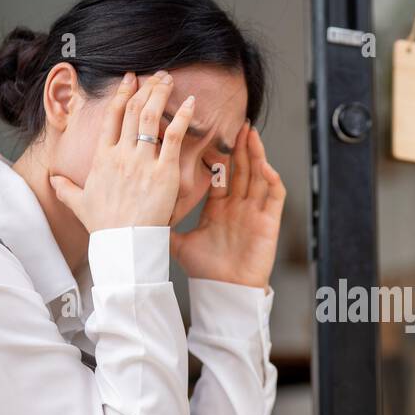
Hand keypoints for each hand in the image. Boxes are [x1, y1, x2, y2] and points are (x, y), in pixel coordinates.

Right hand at [48, 70, 195, 231]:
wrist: (122, 243)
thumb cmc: (104, 227)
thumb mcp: (79, 204)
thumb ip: (67, 189)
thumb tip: (53, 181)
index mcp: (102, 158)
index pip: (112, 118)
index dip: (122, 94)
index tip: (130, 79)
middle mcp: (121, 154)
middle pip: (133, 111)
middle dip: (145, 88)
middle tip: (157, 75)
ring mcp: (142, 161)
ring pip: (151, 117)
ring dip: (161, 94)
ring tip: (169, 80)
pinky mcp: (163, 172)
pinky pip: (174, 137)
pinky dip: (183, 117)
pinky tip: (191, 103)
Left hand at [171, 122, 285, 289]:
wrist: (225, 293)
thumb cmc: (206, 272)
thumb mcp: (179, 243)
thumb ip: (164, 224)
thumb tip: (140, 211)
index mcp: (218, 207)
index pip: (220, 173)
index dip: (217, 153)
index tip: (209, 131)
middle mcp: (238, 206)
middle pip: (240, 168)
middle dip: (239, 145)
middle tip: (234, 121)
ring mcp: (255, 213)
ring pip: (258, 176)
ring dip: (256, 154)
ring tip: (250, 133)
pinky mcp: (269, 223)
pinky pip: (274, 197)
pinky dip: (272, 181)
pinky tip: (265, 165)